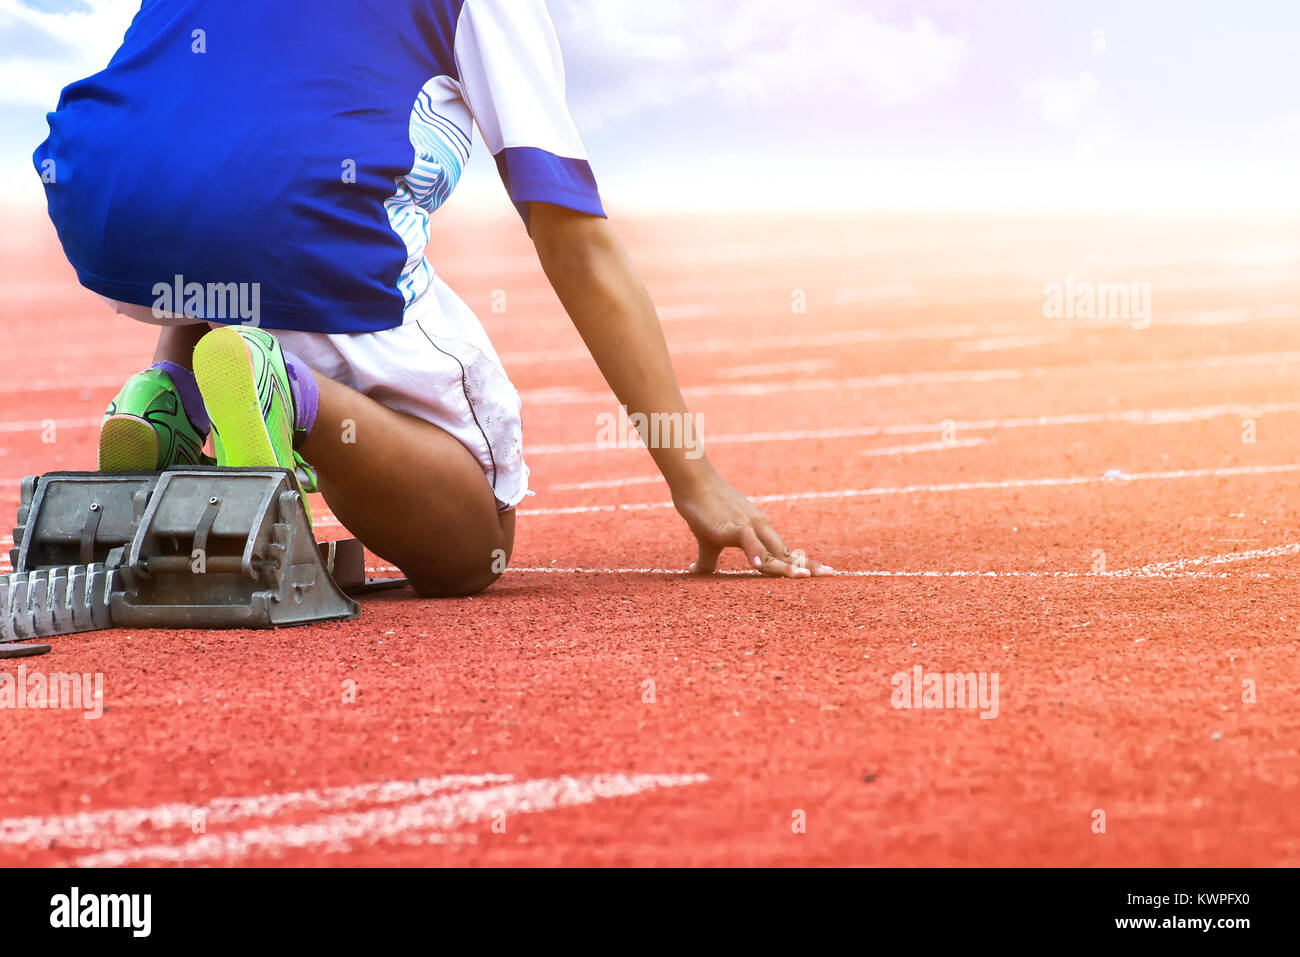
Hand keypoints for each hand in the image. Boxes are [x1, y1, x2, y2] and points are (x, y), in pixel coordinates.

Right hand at [671, 467, 832, 577]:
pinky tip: (758, 566)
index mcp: (759, 531)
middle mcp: (760, 528)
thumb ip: (707, 560)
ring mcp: (748, 526)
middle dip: (807, 565)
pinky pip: (747, 540)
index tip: (821, 573)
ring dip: (787, 565)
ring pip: (772, 549)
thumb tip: (695, 573)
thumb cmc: (701, 509)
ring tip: (803, 578)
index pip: (785, 552)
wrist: (693, 482)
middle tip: (831, 575)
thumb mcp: (709, 539)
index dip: (801, 563)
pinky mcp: (732, 525)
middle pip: (786, 552)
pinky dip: (754, 553)